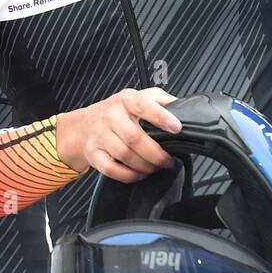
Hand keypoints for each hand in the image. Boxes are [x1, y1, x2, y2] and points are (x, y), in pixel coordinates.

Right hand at [55, 87, 180, 181]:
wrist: (85, 124)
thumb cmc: (119, 112)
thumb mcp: (140, 97)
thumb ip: (163, 101)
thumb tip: (186, 111)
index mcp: (126, 99)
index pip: (143, 105)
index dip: (161, 117)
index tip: (177, 128)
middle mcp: (111, 115)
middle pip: (134, 137)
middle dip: (156, 154)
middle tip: (168, 161)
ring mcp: (100, 135)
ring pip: (124, 155)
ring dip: (145, 166)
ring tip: (155, 167)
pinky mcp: (93, 153)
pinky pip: (111, 169)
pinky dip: (129, 175)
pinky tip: (140, 173)